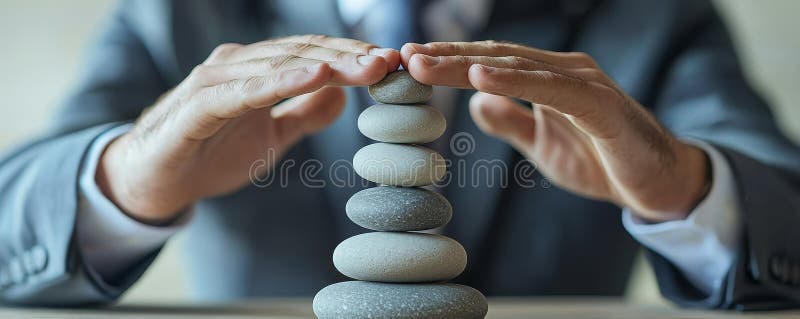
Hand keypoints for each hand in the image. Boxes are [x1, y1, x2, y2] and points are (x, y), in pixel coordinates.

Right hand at [97, 35, 399, 223]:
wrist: (155, 181)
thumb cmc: (210, 153)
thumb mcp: (270, 137)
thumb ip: (303, 114)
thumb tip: (340, 93)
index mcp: (257, 70)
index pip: (313, 55)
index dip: (353, 58)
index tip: (392, 66)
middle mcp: (237, 65)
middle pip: (302, 53)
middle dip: (349, 57)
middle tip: (389, 62)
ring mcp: (215, 81)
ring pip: (278, 64)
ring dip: (324, 64)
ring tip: (364, 68)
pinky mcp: (197, 106)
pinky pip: (242, 90)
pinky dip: (278, 82)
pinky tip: (314, 78)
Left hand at [402, 41, 708, 221]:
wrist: (658, 185)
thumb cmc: (602, 160)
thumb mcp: (543, 144)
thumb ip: (512, 121)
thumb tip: (476, 102)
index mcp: (548, 78)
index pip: (491, 63)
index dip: (450, 61)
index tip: (409, 62)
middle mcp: (564, 71)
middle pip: (496, 58)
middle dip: (448, 57)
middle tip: (404, 57)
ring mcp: (584, 84)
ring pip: (518, 67)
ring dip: (469, 64)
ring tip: (427, 63)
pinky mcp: (601, 106)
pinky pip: (554, 91)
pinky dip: (517, 82)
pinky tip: (482, 79)